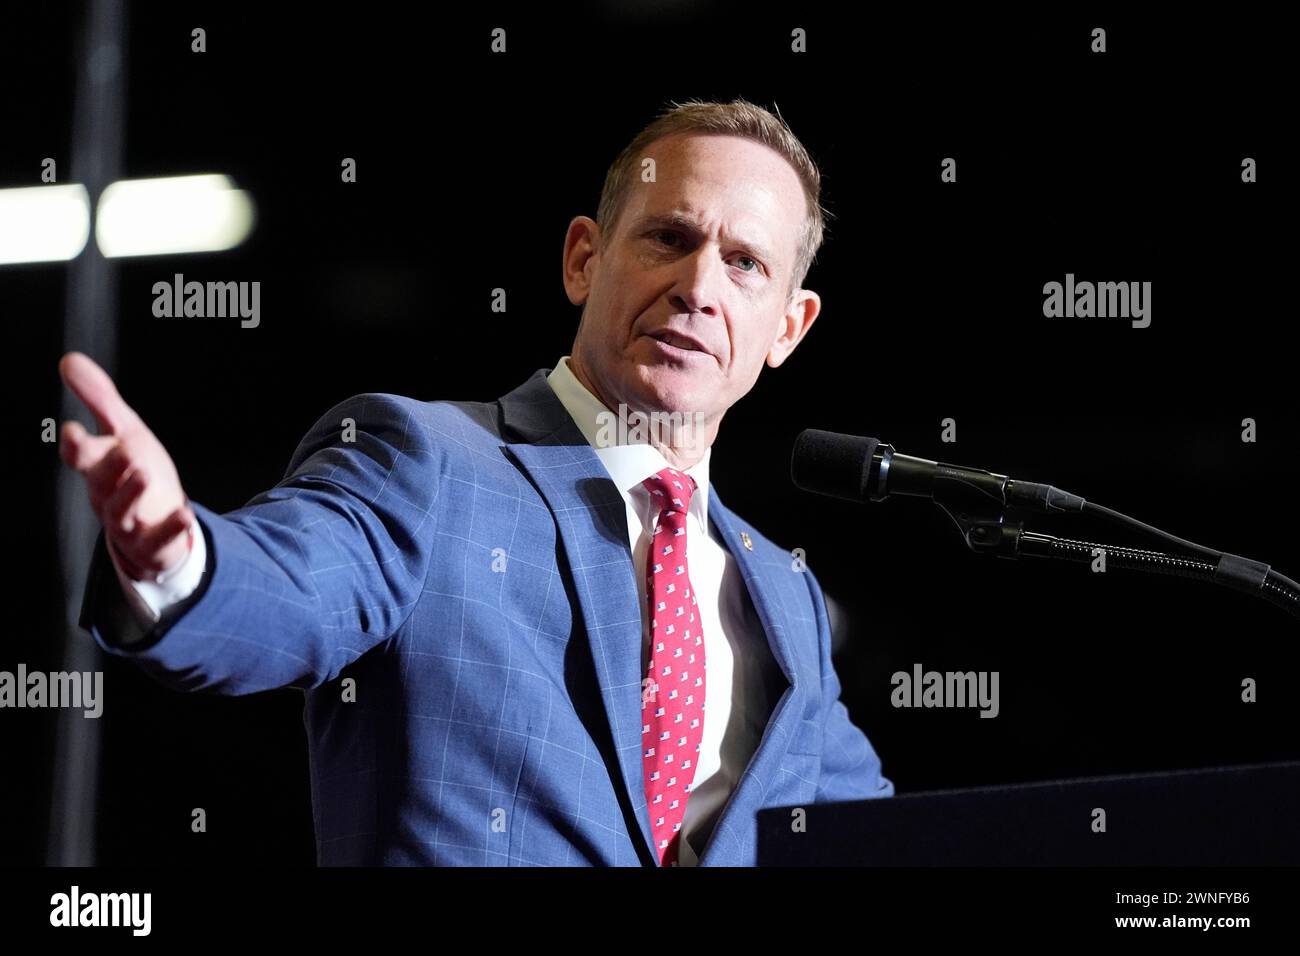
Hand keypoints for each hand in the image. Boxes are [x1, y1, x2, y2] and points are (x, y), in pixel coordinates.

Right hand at [58, 351, 194, 579]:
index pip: (80, 456)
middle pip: (101, 484)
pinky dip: (170, 527)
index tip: (73, 429)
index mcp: (99, 467)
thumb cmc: (133, 469)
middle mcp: (107, 496)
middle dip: (109, 468)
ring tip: (144, 474)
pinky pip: (158, 538)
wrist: (156, 519)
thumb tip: (69, 359)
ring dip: (131, 494)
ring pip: (122, 512)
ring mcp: (129, 522)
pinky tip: (183, 514)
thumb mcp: (122, 430)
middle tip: (125, 451)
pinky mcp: (153, 542)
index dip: (75, 445)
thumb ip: (98, 398)